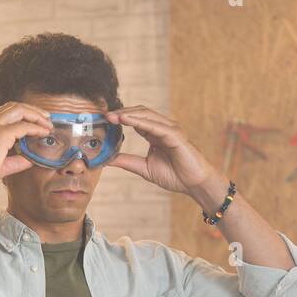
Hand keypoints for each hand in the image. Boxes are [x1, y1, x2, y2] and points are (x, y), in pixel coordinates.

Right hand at [0, 102, 52, 192]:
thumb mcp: (2, 164)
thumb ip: (16, 159)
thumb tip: (31, 159)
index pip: (8, 111)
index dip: (25, 114)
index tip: (38, 122)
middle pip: (15, 106)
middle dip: (33, 111)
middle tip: (47, 119)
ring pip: (20, 110)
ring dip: (36, 115)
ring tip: (48, 125)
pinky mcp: (0, 134)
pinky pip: (23, 126)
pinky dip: (36, 128)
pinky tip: (44, 133)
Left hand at [105, 106, 227, 205]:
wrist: (194, 184)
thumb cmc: (175, 175)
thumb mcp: (144, 168)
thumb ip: (127, 161)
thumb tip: (107, 160)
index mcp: (154, 133)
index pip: (135, 119)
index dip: (119, 118)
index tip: (103, 120)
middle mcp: (162, 128)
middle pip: (139, 113)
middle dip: (121, 113)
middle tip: (105, 115)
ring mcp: (170, 129)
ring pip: (146, 115)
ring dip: (128, 114)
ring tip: (112, 116)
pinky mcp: (175, 135)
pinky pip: (155, 126)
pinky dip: (140, 121)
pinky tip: (127, 120)